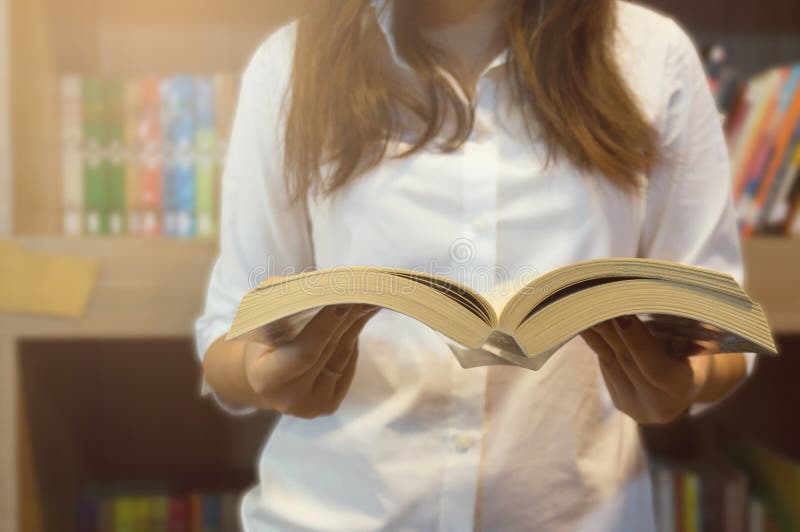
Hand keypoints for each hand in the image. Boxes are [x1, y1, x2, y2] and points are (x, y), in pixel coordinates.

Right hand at [243, 303, 379, 418]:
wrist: (263, 377)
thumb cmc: (260, 341)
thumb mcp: (260, 319)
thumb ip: (285, 304)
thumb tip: (323, 286)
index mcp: (266, 378)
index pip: (303, 352)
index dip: (325, 326)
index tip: (343, 300)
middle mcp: (289, 397)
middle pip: (327, 350)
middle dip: (346, 317)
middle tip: (363, 290)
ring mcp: (312, 405)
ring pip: (342, 354)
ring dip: (356, 323)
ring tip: (367, 297)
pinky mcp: (329, 404)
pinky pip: (347, 364)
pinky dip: (353, 337)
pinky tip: (361, 315)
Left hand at [580, 314, 711, 423]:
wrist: (693, 378)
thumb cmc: (698, 346)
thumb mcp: (694, 334)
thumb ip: (674, 322)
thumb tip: (646, 297)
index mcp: (685, 388)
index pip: (656, 368)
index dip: (637, 342)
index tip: (622, 315)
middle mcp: (660, 406)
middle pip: (627, 362)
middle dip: (610, 330)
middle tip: (594, 302)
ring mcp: (636, 407)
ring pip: (610, 363)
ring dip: (596, 334)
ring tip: (584, 306)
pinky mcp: (620, 401)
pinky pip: (604, 367)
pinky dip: (594, 342)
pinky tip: (583, 321)